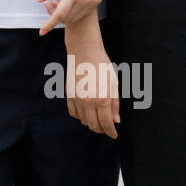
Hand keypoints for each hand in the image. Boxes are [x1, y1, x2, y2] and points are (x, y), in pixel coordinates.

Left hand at [37, 0, 117, 34]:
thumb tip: (39, 0)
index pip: (59, 14)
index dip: (49, 24)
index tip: (41, 32)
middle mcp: (84, 0)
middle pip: (66, 18)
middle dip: (54, 16)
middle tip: (49, 3)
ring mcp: (92, 2)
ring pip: (74, 18)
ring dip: (64, 15)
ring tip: (58, 0)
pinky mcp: (97, 1)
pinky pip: (82, 13)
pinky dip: (73, 12)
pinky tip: (69, 1)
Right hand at [63, 19, 119, 138]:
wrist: (83, 50)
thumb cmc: (102, 64)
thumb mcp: (114, 83)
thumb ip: (115, 103)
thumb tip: (116, 120)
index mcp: (102, 98)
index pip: (107, 123)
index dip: (111, 132)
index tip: (114, 134)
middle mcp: (88, 101)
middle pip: (94, 125)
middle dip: (102, 129)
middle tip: (107, 128)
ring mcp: (77, 98)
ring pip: (83, 121)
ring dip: (92, 123)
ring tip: (98, 118)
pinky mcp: (69, 94)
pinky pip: (73, 113)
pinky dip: (80, 116)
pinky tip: (87, 111)